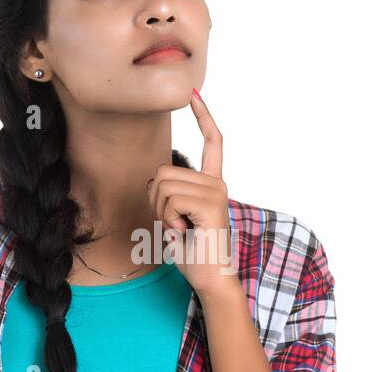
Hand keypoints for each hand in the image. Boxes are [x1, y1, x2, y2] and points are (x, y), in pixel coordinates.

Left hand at [147, 88, 240, 299]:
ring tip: (181, 228)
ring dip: (161, 212)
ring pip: (163, 185)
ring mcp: (215, 192)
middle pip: (163, 171)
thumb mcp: (175, 216)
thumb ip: (169, 193)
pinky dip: (169, 219)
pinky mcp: (210, 205)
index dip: (204, 116)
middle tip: (175, 223)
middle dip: (156, 200)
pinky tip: (185, 232)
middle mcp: (217, 183)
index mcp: (212, 183)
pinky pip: (170, 200)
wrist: (209, 277)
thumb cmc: (193, 251)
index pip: (213, 141)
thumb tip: (155, 179)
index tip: (194, 94)